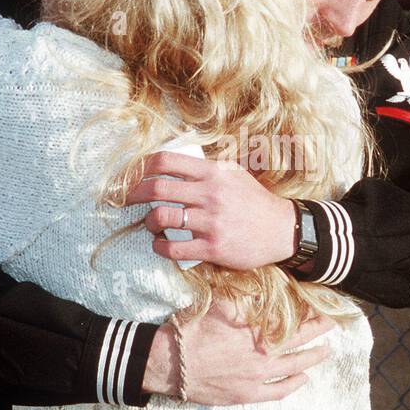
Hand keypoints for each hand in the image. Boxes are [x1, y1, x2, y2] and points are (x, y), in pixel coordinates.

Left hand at [122, 151, 298, 268]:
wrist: (282, 230)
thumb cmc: (254, 201)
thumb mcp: (234, 174)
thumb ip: (207, 168)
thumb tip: (174, 164)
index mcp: (213, 172)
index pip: (167, 161)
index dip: (141, 167)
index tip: (131, 175)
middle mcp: (211, 194)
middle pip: (157, 189)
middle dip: (133, 194)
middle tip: (126, 200)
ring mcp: (212, 222)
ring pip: (162, 218)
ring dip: (149, 222)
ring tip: (151, 224)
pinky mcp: (213, 247)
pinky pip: (174, 248)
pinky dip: (160, 247)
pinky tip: (160, 245)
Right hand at [142, 299, 333, 403]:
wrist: (171, 362)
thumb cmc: (193, 329)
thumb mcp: (219, 303)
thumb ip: (243, 296)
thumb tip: (262, 286)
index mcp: (257, 328)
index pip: (293, 318)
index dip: (310, 311)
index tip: (322, 304)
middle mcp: (263, 352)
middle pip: (300, 339)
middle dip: (319, 330)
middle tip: (333, 323)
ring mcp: (258, 376)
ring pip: (295, 366)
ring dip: (313, 357)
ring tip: (326, 351)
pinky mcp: (248, 394)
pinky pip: (278, 391)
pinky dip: (294, 384)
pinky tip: (303, 379)